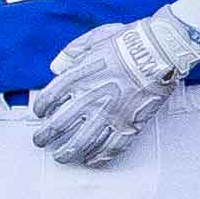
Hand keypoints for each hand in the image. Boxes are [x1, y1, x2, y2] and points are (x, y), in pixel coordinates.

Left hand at [29, 0, 199, 168]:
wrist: (159, 50)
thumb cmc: (129, 41)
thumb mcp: (94, 38)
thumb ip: (72, 52)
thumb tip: (56, 66)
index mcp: (78, 77)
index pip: (49, 98)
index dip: (41, 108)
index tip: (40, 113)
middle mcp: (89, 99)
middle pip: (59, 125)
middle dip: (45, 136)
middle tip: (40, 141)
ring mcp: (109, 115)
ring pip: (82, 142)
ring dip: (68, 152)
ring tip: (61, 157)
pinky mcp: (129, 124)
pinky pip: (111, 148)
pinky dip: (99, 157)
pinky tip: (91, 160)